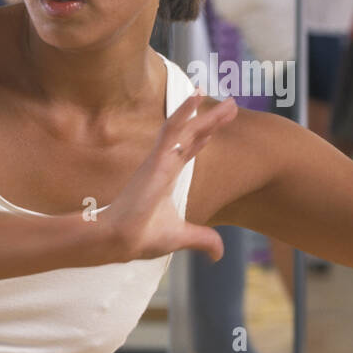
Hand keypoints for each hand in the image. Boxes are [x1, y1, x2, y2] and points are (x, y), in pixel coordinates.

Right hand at [104, 90, 238, 262]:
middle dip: (213, 120)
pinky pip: (172, 130)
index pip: (188, 151)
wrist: (119, 241)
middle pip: (192, 135)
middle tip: (233, 105)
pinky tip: (195, 97)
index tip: (217, 125)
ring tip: (228, 101)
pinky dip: (184, 113)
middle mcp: (163, 164)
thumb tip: (219, 255)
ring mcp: (160, 160)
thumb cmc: (140, 237)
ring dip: (207, 114)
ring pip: (186, 129)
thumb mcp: (181, 237)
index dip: (203, 137)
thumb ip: (202, 240)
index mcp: (166, 177)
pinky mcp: (156, 160)